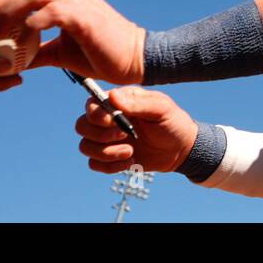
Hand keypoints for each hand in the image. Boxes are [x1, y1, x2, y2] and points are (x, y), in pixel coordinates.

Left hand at [0, 0, 145, 83]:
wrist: (136, 60)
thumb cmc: (101, 54)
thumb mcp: (61, 51)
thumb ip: (37, 50)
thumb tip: (10, 60)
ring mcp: (78, 2)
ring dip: (5, 13)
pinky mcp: (85, 17)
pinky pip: (53, 11)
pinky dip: (33, 21)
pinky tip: (19, 38)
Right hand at [75, 87, 198, 173]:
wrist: (181, 148)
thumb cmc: (172, 122)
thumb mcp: (161, 109)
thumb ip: (137, 103)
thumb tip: (113, 96)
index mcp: (118, 102)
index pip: (91, 104)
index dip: (97, 115)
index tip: (115, 122)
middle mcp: (108, 120)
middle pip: (81, 126)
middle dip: (100, 135)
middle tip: (125, 136)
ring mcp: (107, 140)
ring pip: (85, 147)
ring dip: (106, 153)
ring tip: (130, 152)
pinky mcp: (111, 157)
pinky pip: (94, 164)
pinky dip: (110, 166)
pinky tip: (130, 161)